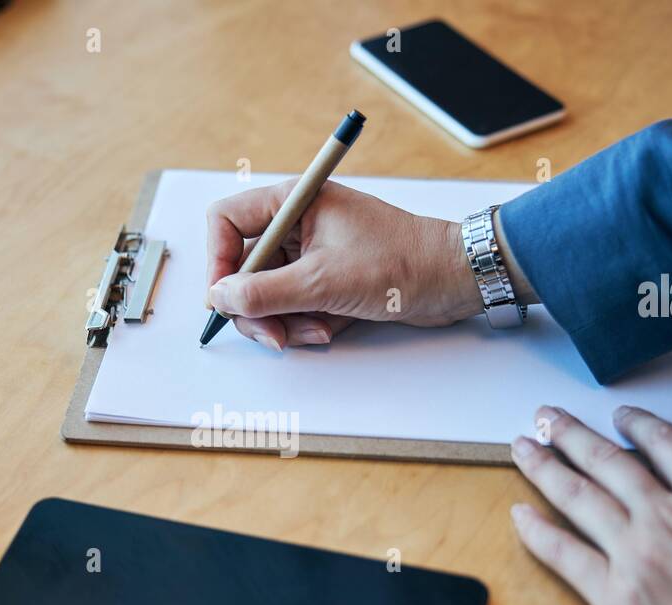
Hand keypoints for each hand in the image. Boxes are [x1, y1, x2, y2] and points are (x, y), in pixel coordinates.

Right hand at [205, 180, 478, 348]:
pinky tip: (333, 327)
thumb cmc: (401, 262)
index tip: (224, 298)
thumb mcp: (323, 282)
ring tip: (317, 330)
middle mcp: (297, 225)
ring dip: (285, 322)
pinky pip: (294, 307)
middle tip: (272, 334)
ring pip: (268, 294)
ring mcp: (311, 254)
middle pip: (244, 268)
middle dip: (256, 307)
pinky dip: (307, 324)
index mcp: (294, 202)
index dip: (218, 261)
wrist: (453, 280)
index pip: (227, 222)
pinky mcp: (326, 280)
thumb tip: (220, 298)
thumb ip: (264, 293)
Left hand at [509, 405, 671, 604]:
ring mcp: (636, 555)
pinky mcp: (614, 596)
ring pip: (577, 497)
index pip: (668, 445)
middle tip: (544, 418)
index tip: (620, 416)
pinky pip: (564, 555)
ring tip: (520, 448)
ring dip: (544, 468)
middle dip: (571, 435)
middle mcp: (668, 518)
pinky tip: (518, 515)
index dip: (639, 425)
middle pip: (607, 462)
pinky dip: (537, 532)